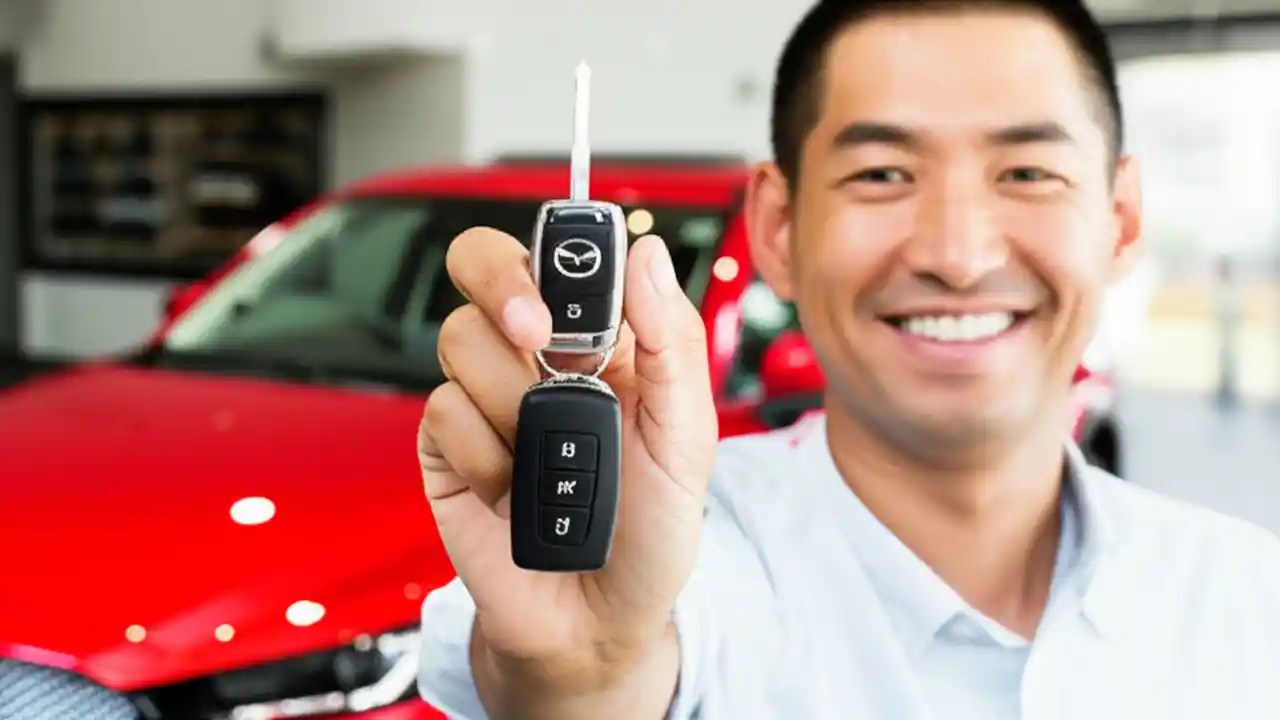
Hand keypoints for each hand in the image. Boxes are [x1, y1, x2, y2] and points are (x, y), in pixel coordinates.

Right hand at [418, 227, 717, 685]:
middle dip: (502, 284)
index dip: (555, 247)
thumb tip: (644, 252)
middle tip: (535, 333)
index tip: (574, 280)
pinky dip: (488, 458)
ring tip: (549, 458)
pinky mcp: (446, 447)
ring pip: (461, 338)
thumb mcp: (686, 438)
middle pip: (481, 264)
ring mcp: (486, 399)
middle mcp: (534, 358)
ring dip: (515, 402)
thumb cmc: (650, 534)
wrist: (596, 625)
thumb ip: (671, 342)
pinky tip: (514, 494)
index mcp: (599, 342)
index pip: (559, 255)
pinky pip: (444, 412)